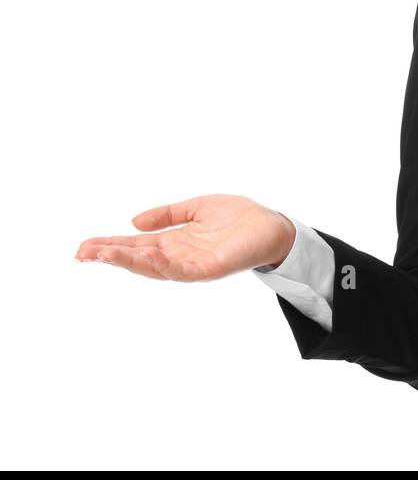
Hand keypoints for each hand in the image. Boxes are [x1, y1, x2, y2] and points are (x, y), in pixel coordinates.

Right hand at [74, 194, 296, 281]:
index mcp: (174, 242)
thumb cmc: (239, 217)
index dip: (110, 246)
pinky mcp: (210, 269)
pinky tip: (147, 256)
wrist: (273, 226)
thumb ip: (167, 215)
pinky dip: (163, 264)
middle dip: (110, 256)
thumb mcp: (196, 208)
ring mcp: (193, 265)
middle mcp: (179, 256)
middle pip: (138, 259)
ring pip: (155, 268)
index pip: (136, 245)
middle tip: (83, 253)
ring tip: (105, 254)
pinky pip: (182, 270)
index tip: (84, 246)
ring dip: (130, 261)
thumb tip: (132, 221)